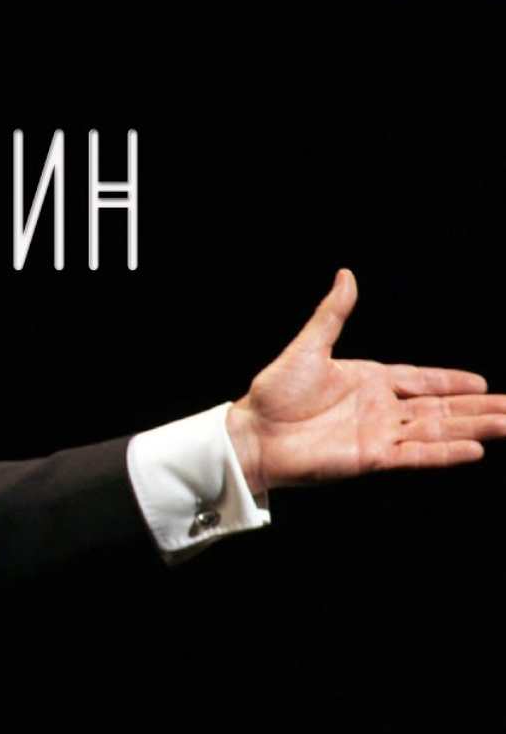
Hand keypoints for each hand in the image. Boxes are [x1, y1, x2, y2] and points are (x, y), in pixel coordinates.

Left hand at [226, 269, 505, 492]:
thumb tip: (346, 275)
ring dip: (474, 427)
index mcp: (368, 381)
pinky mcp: (370, 458)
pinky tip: (475, 448)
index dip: (450, 381)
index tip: (483, 383)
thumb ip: (332, 314)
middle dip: (478, 408)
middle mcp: (378, 409)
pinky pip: (416, 454)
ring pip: (437, 430)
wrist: (251, 433)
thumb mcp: (308, 347)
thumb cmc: (274, 393)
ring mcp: (377, 434)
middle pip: (439, 407)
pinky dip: (444, 452)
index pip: (420, 380)